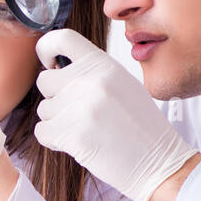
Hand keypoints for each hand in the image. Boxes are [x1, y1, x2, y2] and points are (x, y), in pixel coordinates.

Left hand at [33, 29, 197, 200]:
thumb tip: (55, 67)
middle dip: (55, 98)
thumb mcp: (122, 84)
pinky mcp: (73, 134)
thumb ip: (92, 72)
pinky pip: (42, 132)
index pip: (62, 39)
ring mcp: (81, 107)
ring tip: (88, 130)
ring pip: (44, 109)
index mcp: (104, 65)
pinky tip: (80, 143)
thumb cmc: (139, 126)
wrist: (158, 161)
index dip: (46, 48)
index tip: (49, 64)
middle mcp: (91, 81)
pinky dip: (54, 140)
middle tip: (79, 113)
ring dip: (58, 122)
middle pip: (45, 81)